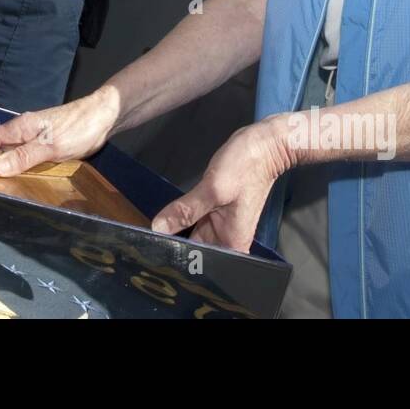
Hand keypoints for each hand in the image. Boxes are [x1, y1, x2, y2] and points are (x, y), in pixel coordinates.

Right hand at [0, 87, 120, 176]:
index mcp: (17, 128)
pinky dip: (20, 172)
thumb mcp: (49, 146)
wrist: (104, 118)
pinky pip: (25, 161)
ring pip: (10, 157)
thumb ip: (23, 156)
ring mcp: (33, 141)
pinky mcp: (45, 148)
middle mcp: (21, 134)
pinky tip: (22, 187)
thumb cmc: (77, 127)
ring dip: (4, 172)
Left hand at [150, 117, 293, 250]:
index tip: (155, 254)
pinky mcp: (212, 211)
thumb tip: (159, 228)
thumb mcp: (213, 189)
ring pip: (189, 235)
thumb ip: (186, 210)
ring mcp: (219, 225)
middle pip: (192, 250)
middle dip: (172, 247)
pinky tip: (165, 217)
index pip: (200, 262)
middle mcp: (225, 239)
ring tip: (151, 231)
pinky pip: (192, 220)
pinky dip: (180, 219)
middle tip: (147, 243)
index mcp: (231, 244)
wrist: (262, 146)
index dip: (178, 261)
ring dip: (173, 233)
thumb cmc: (246, 168)